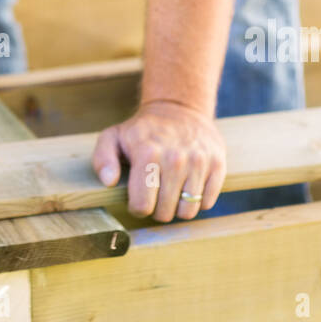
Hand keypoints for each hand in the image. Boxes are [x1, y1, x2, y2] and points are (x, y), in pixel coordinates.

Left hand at [92, 100, 226, 221]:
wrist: (179, 108)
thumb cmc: (142, 130)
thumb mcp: (113, 137)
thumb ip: (103, 159)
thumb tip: (109, 182)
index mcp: (147, 153)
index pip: (143, 206)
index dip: (137, 206)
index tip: (138, 196)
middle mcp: (175, 158)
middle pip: (165, 213)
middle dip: (157, 208)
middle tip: (155, 192)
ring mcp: (199, 161)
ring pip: (188, 212)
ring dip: (178, 206)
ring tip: (171, 190)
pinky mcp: (217, 164)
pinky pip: (207, 202)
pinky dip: (197, 200)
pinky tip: (188, 184)